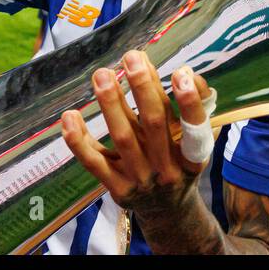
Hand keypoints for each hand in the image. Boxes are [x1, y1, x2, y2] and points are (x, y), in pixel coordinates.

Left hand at [61, 50, 212, 212]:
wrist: (169, 212)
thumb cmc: (180, 162)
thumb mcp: (197, 140)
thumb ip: (197, 106)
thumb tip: (188, 74)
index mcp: (193, 155)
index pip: (194, 126)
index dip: (189, 101)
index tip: (181, 72)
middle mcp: (168, 168)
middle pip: (153, 124)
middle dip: (142, 88)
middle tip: (131, 57)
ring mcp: (140, 179)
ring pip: (123, 138)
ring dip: (111, 103)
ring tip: (102, 74)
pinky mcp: (117, 188)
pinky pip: (94, 162)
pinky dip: (79, 140)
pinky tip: (70, 115)